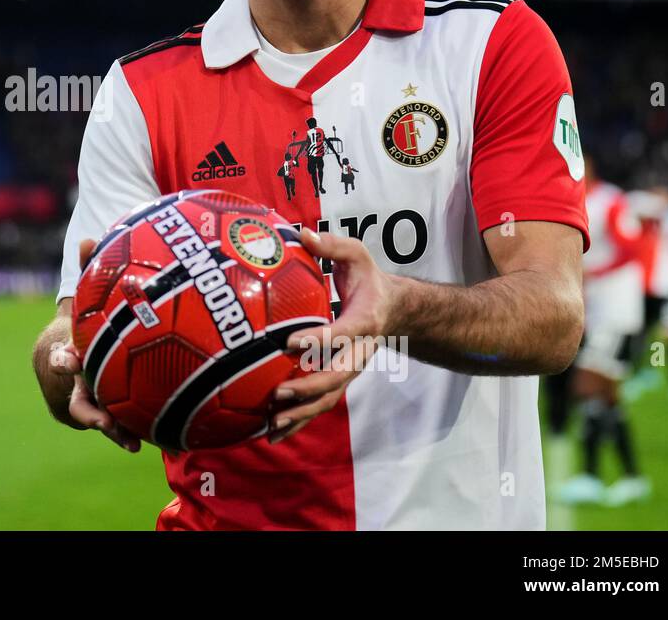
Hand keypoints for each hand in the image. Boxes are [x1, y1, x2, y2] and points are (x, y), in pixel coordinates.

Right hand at [43, 238, 141, 452]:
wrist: (77, 347)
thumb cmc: (89, 318)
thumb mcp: (90, 295)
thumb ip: (89, 268)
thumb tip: (88, 238)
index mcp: (68, 354)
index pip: (60, 357)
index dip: (62, 359)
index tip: (64, 360)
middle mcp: (76, 383)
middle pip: (76, 400)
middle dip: (86, 409)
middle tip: (98, 418)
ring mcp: (90, 401)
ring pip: (98, 419)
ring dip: (111, 430)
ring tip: (128, 440)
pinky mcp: (108, 412)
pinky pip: (119, 425)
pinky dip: (129, 433)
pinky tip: (150, 443)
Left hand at [266, 228, 394, 444]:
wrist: (396, 310)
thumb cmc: (368, 280)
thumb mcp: (357, 256)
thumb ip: (332, 245)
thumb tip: (300, 233)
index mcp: (364, 321)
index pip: (343, 334)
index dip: (319, 341)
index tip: (290, 343)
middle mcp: (360, 351)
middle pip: (337, 377)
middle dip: (308, 388)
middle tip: (278, 393)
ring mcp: (350, 369)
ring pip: (329, 398)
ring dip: (302, 413)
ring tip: (272, 424)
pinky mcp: (340, 380)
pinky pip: (320, 404)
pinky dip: (299, 420)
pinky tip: (272, 433)